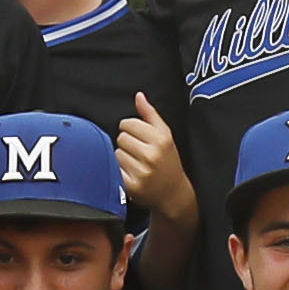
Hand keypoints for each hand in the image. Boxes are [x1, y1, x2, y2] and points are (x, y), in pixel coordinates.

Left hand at [115, 91, 195, 225]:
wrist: (173, 193)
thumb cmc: (168, 161)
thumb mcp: (165, 135)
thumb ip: (150, 114)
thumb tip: (139, 96)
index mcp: (161, 139)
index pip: (128, 123)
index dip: (131, 129)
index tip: (139, 137)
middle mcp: (152, 155)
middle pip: (121, 138)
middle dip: (127, 143)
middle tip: (139, 152)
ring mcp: (142, 171)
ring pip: (116, 153)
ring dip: (123, 157)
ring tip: (136, 163)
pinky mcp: (132, 185)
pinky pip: (115, 169)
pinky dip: (120, 171)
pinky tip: (132, 174)